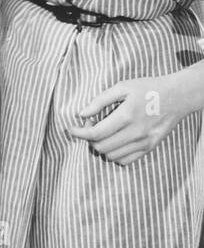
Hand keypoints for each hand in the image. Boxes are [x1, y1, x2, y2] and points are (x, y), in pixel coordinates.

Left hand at [70, 74, 188, 164]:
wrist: (177, 97)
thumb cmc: (147, 89)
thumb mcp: (122, 87)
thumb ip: (100, 101)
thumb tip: (81, 114)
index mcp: (126, 116)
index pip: (95, 133)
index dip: (79, 133)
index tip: (71, 129)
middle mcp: (135, 133)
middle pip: (101, 147)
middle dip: (89, 138)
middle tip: (91, 125)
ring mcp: (144, 142)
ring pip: (112, 156)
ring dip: (101, 146)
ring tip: (103, 132)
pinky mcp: (150, 147)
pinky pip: (126, 160)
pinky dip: (115, 154)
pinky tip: (114, 141)